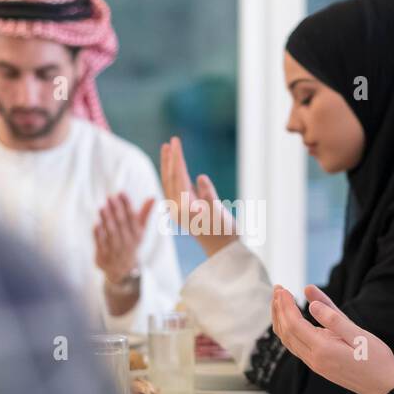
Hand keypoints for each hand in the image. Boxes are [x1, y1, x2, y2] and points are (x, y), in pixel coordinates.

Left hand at [93, 193, 153, 283]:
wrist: (122, 270)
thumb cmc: (130, 243)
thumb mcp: (139, 230)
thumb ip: (144, 213)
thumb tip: (153, 197)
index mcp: (137, 234)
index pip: (132, 217)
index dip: (127, 204)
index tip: (121, 192)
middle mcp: (127, 242)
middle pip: (121, 224)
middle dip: (116, 210)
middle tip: (110, 197)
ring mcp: (115, 249)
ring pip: (111, 233)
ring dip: (107, 220)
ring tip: (102, 206)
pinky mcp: (104, 255)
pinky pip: (101, 243)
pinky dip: (99, 234)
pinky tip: (96, 223)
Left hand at [159, 136, 236, 257]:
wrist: (224, 252)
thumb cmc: (224, 232)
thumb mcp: (218, 211)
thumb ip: (207, 193)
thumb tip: (200, 177)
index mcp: (183, 208)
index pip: (177, 177)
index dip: (177, 158)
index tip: (175, 141)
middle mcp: (177, 209)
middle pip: (169, 179)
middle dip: (169, 160)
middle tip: (170, 141)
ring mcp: (179, 211)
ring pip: (170, 184)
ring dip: (169, 166)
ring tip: (168, 150)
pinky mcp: (184, 212)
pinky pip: (175, 190)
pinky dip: (175, 177)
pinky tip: (177, 169)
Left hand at [269, 284, 393, 393]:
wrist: (382, 387)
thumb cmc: (375, 359)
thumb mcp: (358, 335)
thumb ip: (334, 318)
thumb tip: (311, 304)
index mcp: (322, 349)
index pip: (294, 324)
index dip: (286, 305)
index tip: (283, 289)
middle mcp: (313, 359)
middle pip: (285, 331)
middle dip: (279, 309)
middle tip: (278, 288)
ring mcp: (314, 364)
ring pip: (287, 340)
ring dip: (280, 319)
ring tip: (279, 301)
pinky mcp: (317, 365)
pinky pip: (295, 346)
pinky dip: (287, 330)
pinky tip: (290, 319)